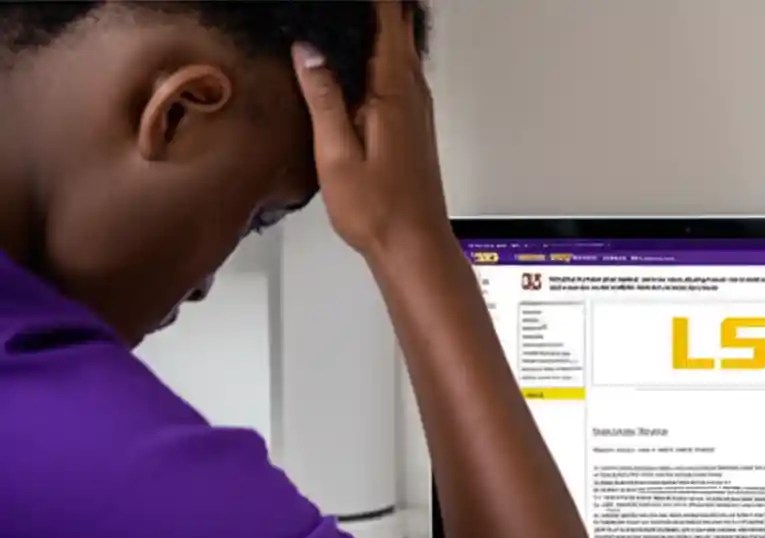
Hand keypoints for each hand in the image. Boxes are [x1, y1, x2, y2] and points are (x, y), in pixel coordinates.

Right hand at [291, 1, 447, 255]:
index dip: (371, 3)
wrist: (414, 247)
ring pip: (402, 47)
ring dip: (382, 24)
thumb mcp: (336, 155)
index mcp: (394, 92)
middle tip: (341, 7)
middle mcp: (412, 94)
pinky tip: (362, 54)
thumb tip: (308, 51)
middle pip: (400, 28)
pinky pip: (400, 69)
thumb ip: (323, 98)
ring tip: (352, 15)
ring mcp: (416, 108)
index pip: (387, 22)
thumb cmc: (379, 211)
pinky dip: (383, 50)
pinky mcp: (412, 123)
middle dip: (377, 9)